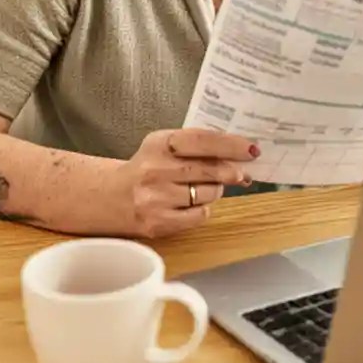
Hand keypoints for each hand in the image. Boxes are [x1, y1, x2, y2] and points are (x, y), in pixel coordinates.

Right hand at [112, 128, 257, 238]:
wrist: (111, 197)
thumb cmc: (146, 168)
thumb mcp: (164, 146)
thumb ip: (197, 145)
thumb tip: (240, 155)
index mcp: (159, 143)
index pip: (203, 140)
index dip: (231, 145)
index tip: (251, 149)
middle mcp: (155, 169)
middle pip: (210, 170)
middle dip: (231, 171)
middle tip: (241, 173)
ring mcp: (157, 198)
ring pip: (208, 193)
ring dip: (214, 190)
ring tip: (200, 188)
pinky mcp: (159, 222)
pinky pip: (200, 215)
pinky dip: (202, 209)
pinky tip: (190, 204)